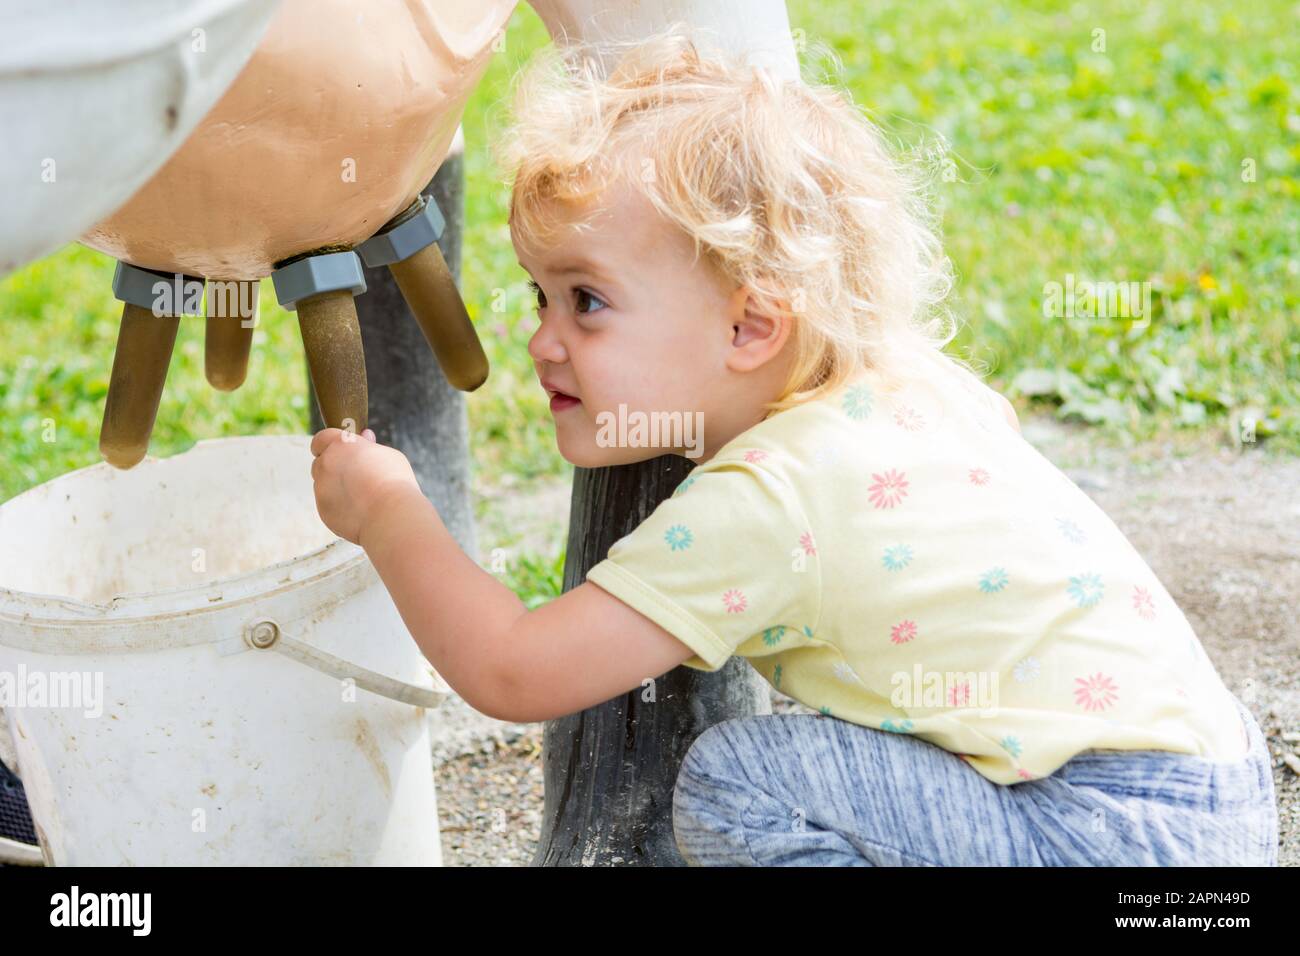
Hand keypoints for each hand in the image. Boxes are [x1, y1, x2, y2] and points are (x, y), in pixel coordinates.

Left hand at [309, 427, 420, 545]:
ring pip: (323, 485)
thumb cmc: (394, 482)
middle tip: (355, 475)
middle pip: (320, 462)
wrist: (390, 515)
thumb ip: (370, 446)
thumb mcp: (388, 455)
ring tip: (361, 496)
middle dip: (333, 467)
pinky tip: (359, 510)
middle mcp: (326, 464)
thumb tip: (365, 437)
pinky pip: (328, 504)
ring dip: (335, 487)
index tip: (338, 451)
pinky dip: (339, 506)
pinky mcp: (323, 510)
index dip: (329, 445)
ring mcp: (321, 488)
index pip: (321, 438)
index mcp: (341, 445)